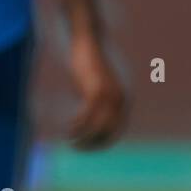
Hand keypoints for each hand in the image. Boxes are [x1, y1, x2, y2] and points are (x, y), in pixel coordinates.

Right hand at [67, 32, 125, 148]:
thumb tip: (84, 116)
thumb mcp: (92, 85)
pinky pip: (86, 116)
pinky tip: (68, 127)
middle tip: (77, 148)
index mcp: (121, 100)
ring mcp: (108, 96)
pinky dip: (77, 125)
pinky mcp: (95, 92)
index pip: (115, 130)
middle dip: (92, 143)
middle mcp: (119, 100)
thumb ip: (92, 100)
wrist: (88, 42)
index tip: (88, 147)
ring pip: (97, 127)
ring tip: (70, 140)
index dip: (102, 142)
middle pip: (108, 132)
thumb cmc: (88, 62)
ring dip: (83, 137)